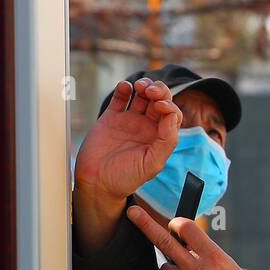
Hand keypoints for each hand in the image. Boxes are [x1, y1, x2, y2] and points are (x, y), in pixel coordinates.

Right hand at [73, 78, 181, 255]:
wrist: (97, 183)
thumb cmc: (126, 178)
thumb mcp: (152, 164)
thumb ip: (166, 141)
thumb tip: (172, 116)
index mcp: (160, 138)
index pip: (172, 114)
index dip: (169, 105)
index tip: (159, 106)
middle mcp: (147, 127)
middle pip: (159, 100)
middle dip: (158, 91)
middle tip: (150, 90)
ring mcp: (129, 121)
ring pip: (142, 96)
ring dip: (144, 86)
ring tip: (139, 86)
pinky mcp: (111, 118)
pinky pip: (120, 99)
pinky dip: (124, 89)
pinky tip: (125, 87)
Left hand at [126, 205, 253, 269]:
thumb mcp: (225, 263)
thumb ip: (203, 252)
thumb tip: (182, 243)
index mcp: (212, 254)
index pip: (186, 227)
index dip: (177, 224)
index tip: (174, 225)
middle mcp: (196, 268)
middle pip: (164, 241)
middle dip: (146, 224)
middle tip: (133, 212)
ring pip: (165, 268)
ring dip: (173, 269)